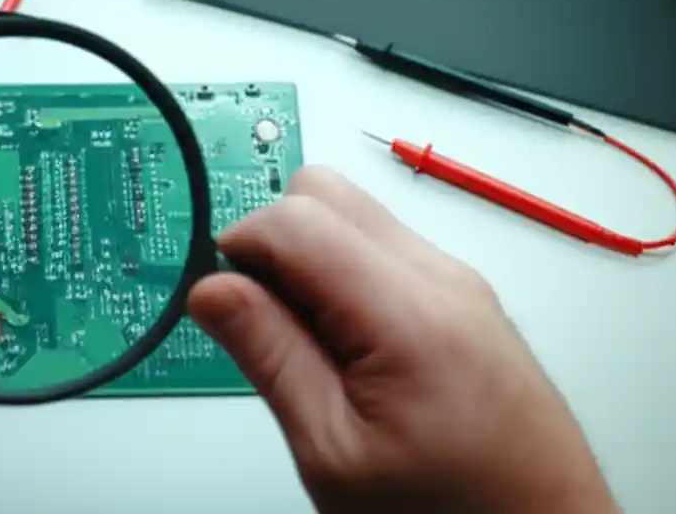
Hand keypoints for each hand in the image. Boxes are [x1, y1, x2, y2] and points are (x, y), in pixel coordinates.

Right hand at [189, 167, 616, 513]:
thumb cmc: (453, 513)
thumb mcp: (334, 452)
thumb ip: (270, 357)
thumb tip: (212, 289)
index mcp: (409, 315)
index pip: (295, 219)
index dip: (238, 246)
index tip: (221, 300)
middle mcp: (442, 279)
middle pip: (324, 193)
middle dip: (273, 241)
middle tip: (261, 320)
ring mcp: (459, 284)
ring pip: (353, 215)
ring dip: (308, 259)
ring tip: (307, 347)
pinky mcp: (464, 298)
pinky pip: (383, 249)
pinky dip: (343, 276)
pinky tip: (343, 348)